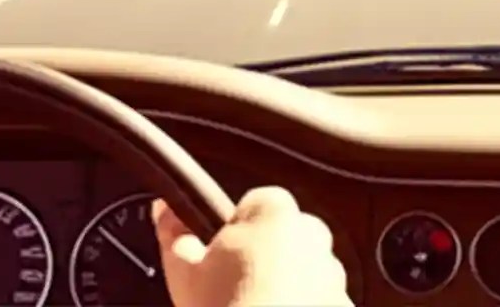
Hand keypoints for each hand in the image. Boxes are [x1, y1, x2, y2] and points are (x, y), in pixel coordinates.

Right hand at [152, 187, 350, 306]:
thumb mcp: (183, 273)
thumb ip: (174, 233)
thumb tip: (165, 210)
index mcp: (273, 213)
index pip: (253, 203)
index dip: (233, 229)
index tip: (221, 256)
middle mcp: (313, 236)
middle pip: (285, 234)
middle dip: (266, 254)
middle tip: (235, 286)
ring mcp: (334, 275)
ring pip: (306, 270)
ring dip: (288, 284)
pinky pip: (321, 301)